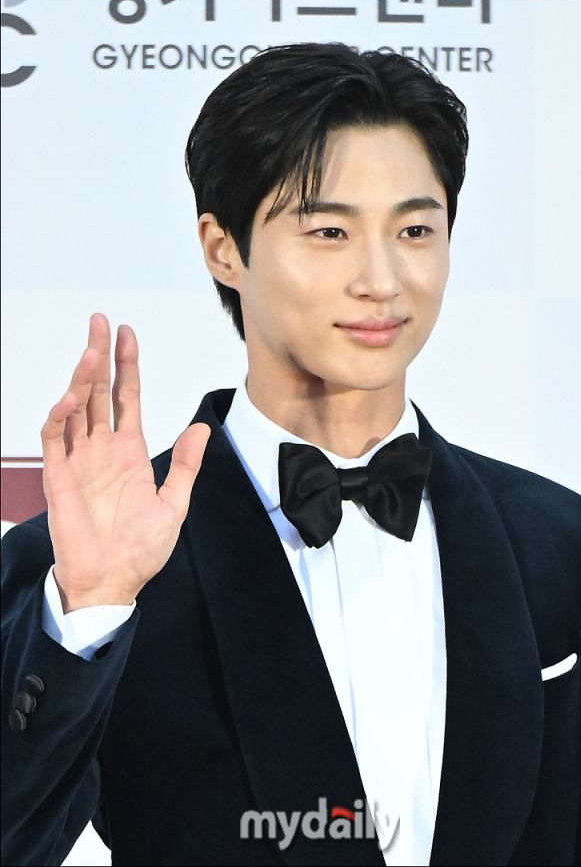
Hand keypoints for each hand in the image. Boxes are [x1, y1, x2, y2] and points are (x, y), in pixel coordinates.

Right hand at [41, 314, 209, 611]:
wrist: (113, 582)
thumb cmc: (141, 549)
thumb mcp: (174, 503)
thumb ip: (185, 465)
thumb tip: (201, 428)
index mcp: (130, 452)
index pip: (127, 397)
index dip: (127, 366)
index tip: (127, 334)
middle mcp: (103, 449)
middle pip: (98, 392)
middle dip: (100, 356)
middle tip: (100, 322)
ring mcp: (79, 461)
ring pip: (77, 408)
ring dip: (82, 379)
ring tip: (92, 352)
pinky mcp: (59, 478)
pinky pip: (54, 440)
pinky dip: (59, 417)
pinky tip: (70, 398)